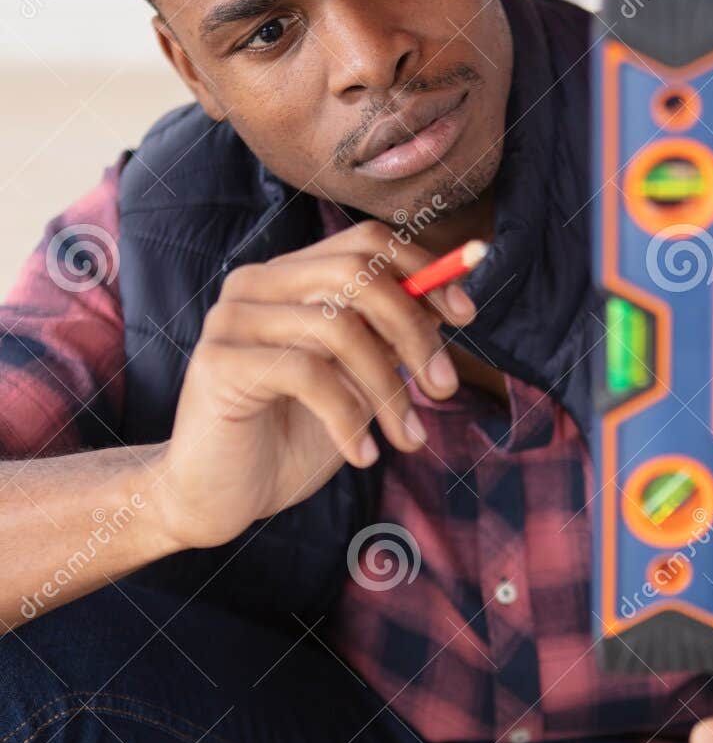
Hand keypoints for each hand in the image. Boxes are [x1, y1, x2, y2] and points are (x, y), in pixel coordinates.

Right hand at [154, 220, 477, 549]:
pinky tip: (362, 456)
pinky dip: (350, 419)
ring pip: (339, 326)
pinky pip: (308, 374)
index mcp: (289, 279)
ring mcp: (233, 319)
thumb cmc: (288, 439)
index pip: (364, 242)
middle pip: (357, 273)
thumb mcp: (355, 383)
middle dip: (415, 330)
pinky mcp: (220, 362)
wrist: (216, 500)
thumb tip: (447, 303)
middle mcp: (256, 285)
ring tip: (408, 438)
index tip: (465, 314)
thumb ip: (388, 340)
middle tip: (445, 388)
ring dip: (389, 389)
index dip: (423, 271)